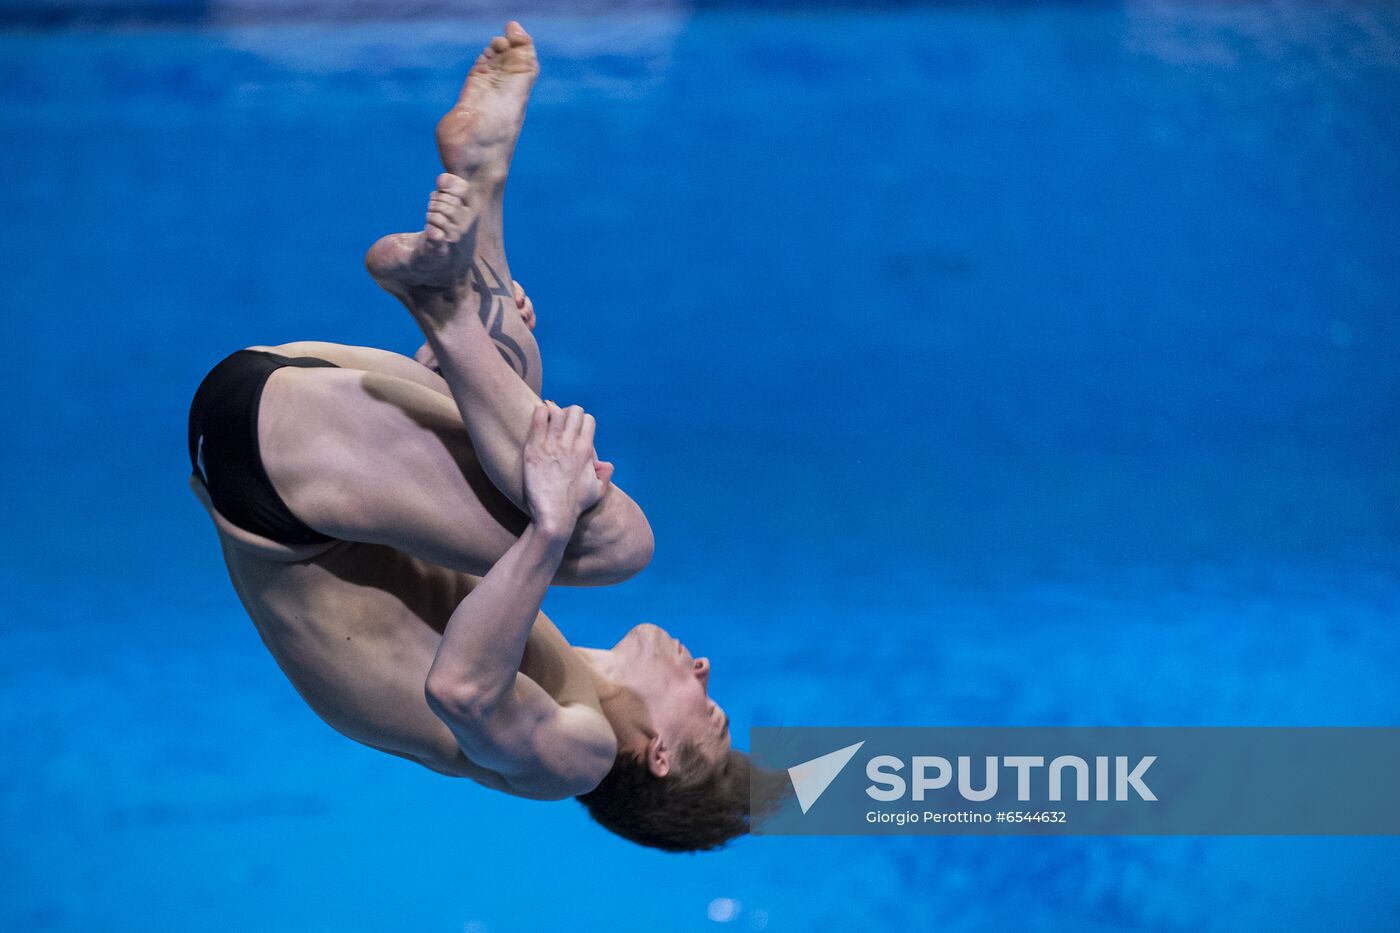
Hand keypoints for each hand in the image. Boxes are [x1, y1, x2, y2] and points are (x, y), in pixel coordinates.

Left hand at [523, 402, 612, 537]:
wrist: (553, 516)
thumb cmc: (575, 506)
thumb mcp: (598, 491)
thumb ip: (605, 475)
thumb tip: (607, 465)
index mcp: (586, 450)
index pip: (588, 420)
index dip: (582, 420)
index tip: (575, 427)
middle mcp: (570, 444)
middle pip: (574, 412)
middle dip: (569, 413)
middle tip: (561, 421)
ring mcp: (552, 445)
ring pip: (556, 412)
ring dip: (553, 412)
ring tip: (548, 419)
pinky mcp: (534, 449)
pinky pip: (537, 420)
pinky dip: (539, 412)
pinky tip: (538, 414)